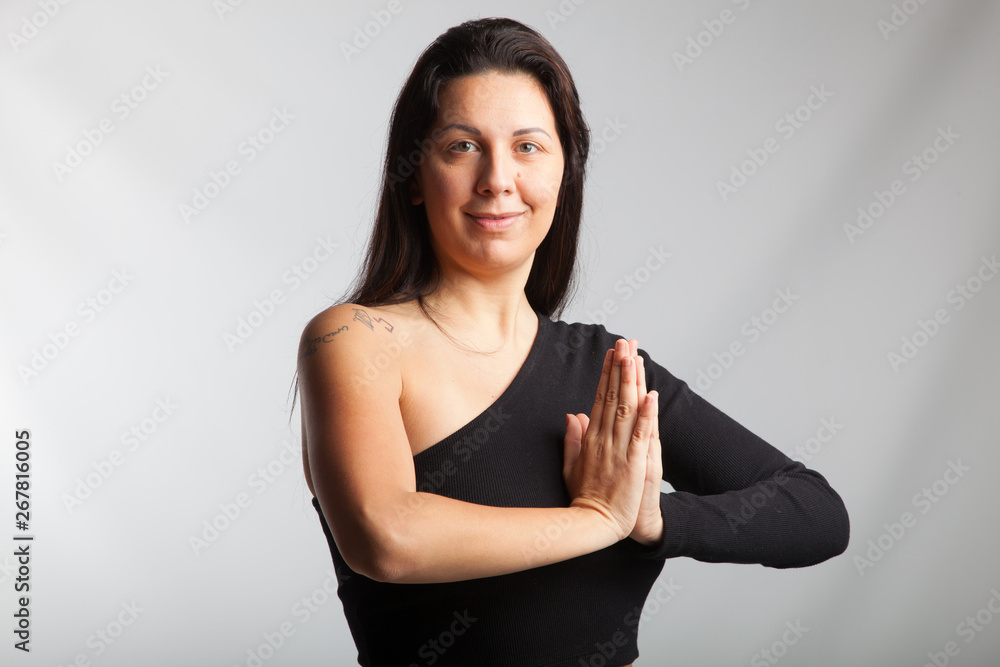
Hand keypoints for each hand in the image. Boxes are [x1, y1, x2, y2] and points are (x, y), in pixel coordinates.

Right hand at [563, 339, 657, 541]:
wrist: (593, 524)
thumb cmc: (584, 498)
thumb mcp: (570, 465)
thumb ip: (571, 439)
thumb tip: (572, 414)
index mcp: (590, 438)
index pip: (600, 398)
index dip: (607, 374)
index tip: (613, 353)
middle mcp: (604, 439)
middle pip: (612, 397)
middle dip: (620, 368)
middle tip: (625, 342)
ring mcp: (618, 450)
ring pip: (625, 409)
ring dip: (631, 382)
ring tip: (635, 357)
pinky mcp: (633, 464)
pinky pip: (640, 435)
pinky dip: (646, 415)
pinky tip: (650, 396)